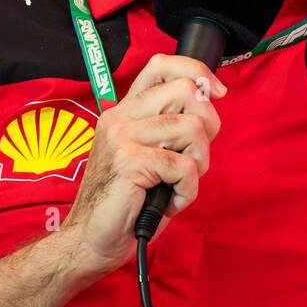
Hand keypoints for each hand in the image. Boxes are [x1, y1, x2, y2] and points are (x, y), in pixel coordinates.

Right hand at [60, 53, 225, 277]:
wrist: (90, 240)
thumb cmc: (127, 202)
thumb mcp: (151, 154)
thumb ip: (173, 127)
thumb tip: (210, 98)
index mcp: (126, 111)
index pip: (162, 66)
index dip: (198, 71)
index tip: (216, 93)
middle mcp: (121, 117)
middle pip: (187, 91)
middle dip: (208, 126)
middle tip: (193, 157)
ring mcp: (122, 137)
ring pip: (192, 128)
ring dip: (198, 163)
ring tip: (177, 183)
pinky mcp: (128, 162)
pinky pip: (184, 166)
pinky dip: (187, 190)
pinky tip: (169, 201)